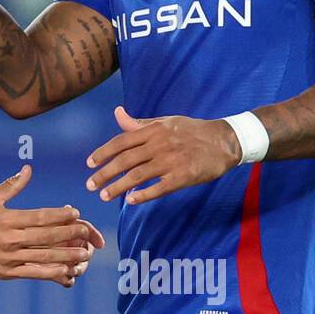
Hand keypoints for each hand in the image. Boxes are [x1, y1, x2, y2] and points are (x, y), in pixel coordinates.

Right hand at [0, 164, 103, 285]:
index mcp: (6, 219)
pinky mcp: (8, 272)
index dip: (59, 215)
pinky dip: (52, 272)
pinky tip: (68, 270)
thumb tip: (28, 169)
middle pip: (46, 237)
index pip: (39, 217)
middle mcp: (9, 239)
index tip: (75, 212)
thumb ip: (11, 185)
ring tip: (85, 253)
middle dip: (69, 234)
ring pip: (44, 257)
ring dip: (67, 255)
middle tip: (87, 231)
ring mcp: (9, 258)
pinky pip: (35, 273)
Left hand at [86, 106, 242, 205]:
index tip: (89, 163)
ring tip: (104, 196)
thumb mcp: (165, 121)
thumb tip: (117, 113)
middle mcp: (159, 144)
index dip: (103, 152)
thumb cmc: (192, 131)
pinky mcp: (184, 176)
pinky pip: (160, 187)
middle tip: (90, 185)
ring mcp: (171, 161)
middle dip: (105, 173)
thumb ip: (139, 123)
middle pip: (125, 160)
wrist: (225, 140)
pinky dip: (144, 194)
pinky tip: (131, 201)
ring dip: (118, 186)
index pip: (121, 141)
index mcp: (154, 130)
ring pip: (138, 175)